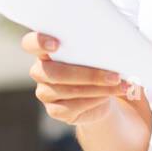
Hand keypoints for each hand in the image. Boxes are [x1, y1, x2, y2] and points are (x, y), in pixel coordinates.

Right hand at [20, 30, 138, 125]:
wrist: (100, 93)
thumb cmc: (96, 64)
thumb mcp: (96, 51)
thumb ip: (96, 44)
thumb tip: (118, 39)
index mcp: (45, 51)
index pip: (30, 44)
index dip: (38, 42)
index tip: (56, 44)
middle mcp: (40, 71)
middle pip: (53, 72)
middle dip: (87, 74)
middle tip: (114, 75)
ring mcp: (45, 92)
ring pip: (68, 91)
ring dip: (98, 88)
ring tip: (121, 86)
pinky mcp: (55, 111)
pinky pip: (72, 107)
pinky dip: (94, 101)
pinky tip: (108, 97)